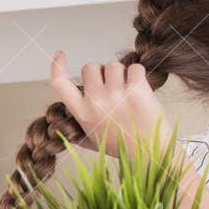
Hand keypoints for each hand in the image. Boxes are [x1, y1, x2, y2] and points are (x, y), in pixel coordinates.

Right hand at [49, 51, 170, 157]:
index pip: (59, 83)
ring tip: (128, 92)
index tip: (61, 55)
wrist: (151, 153)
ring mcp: (116, 95)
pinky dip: (139, 75)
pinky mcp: (137, 90)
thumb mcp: (91, 139)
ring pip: (114, 65)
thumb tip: (66, 116)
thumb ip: (78, 125)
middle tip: (114, 89)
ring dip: (122, 74)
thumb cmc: (122, 145)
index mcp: (82, 112)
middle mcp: (95, 102)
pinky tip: (142, 90)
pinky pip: (135, 68)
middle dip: (101, 73)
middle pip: (90, 67)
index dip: (57, 66)